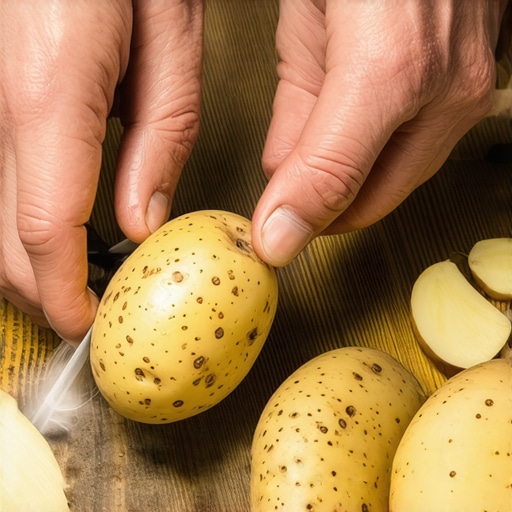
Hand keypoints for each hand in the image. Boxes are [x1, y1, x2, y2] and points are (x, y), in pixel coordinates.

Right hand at [0, 0, 202, 342]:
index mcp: (50, 97)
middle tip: (88, 312)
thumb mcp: (169, 44)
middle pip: (2, 239)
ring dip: (28, 263)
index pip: (43, 230)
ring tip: (77, 279)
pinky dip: (20, 223)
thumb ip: (157, 140)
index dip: (62, 295)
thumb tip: (142, 221)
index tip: (86, 326)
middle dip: (42, 292)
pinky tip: (55, 227)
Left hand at [252, 0, 506, 265]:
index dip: (293, 222)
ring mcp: (468, 95)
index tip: (269, 243)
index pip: (334, 180)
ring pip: (396, 185)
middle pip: (371, 201)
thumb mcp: (304, 21)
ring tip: (310, 182)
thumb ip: (296, 106)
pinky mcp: (474, 94)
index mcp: (389, 68)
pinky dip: (376, 167)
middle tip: (284, 216)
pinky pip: (418, 157)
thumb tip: (283, 175)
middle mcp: (444, 92)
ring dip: (349, 194)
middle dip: (321, 216)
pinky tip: (348, 151)